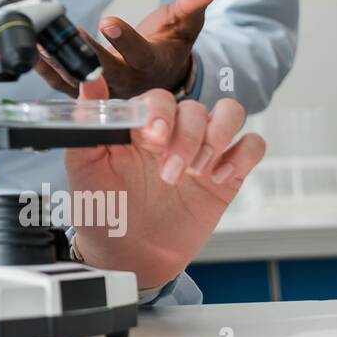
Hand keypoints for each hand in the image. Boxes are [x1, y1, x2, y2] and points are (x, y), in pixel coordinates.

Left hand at [36, 0, 217, 98]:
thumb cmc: (169, 46)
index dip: (125, 40)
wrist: (159, 76)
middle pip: (107, 72)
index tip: (108, 21)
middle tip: (68, 34)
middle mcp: (129, 84)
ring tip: (42, 44)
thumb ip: (193, 3)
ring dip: (60, 64)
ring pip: (82, 82)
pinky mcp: (89, 95)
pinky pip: (66, 86)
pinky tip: (34, 56)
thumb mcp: (185, 22)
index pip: (141, 54)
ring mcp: (107, 92)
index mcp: (153, 65)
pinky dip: (48, 72)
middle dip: (87, 54)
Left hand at [64, 77, 264, 290]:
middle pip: (195, 108)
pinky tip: (218, 178)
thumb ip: (87, 121)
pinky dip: (243, 154)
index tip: (152, 138)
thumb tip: (90, 80)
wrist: (125, 256)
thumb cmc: (102, 210)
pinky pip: (252, 146)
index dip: (160, 112)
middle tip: (169, 172)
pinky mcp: (225, 177)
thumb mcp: (83, 166)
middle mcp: (172, 134)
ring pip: (229, 114)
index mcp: (139, 127)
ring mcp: (201, 153)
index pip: (160, 98)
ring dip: (217, 137)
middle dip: (186, 137)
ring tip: (197, 171)